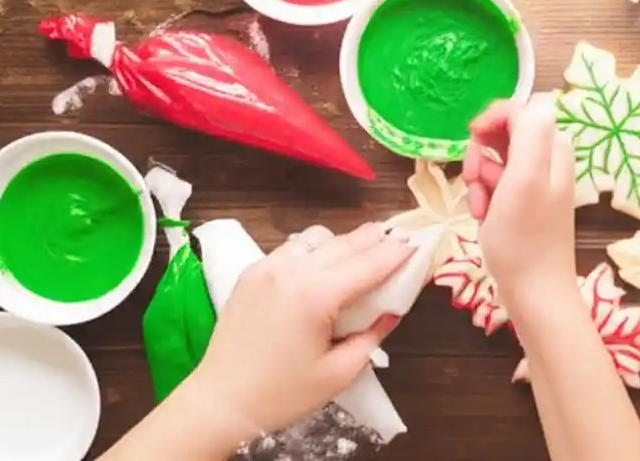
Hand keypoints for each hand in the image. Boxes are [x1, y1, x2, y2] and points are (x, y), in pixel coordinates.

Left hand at [187, 223, 412, 438]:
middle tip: (399, 239)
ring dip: (343, 243)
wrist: (221, 401)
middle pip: (345, 242)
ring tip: (359, 256)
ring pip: (317, 238)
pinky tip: (322, 268)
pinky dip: (314, 250)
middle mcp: (292, 271)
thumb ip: (372, 336)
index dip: (398, 252)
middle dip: (375, 239)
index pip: (369, 263)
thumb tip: (391, 310)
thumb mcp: (340, 373)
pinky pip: (292, 248)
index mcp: (316, 296)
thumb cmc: (283, 393)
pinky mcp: (251, 272)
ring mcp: (268, 267)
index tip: (418, 243)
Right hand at [462, 94, 577, 311]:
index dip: (493, 118)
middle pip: (504, 133)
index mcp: (554, 148)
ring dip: (479, 181)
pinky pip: (495, 186)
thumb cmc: (524, 238)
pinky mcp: (523, 205)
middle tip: (477, 181)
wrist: (533, 292)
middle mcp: (548, 161)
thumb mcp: (525, 178)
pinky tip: (484, 218)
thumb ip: (531, 131)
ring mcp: (535, 184)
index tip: (473, 137)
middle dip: (481, 155)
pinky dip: (484, 198)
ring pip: (494, 161)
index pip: (522, 108)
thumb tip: (535, 97)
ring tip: (482, 208)